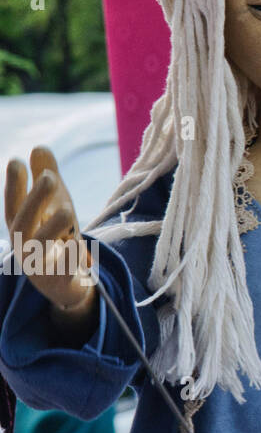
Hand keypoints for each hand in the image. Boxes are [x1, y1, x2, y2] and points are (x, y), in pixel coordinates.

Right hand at [4, 147, 96, 330]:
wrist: (65, 286)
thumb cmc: (55, 239)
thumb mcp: (53, 208)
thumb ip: (47, 179)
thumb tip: (40, 146)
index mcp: (19, 227)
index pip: (12, 204)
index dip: (13, 185)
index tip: (16, 161)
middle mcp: (23, 246)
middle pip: (24, 223)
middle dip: (35, 200)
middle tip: (50, 177)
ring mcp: (40, 266)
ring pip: (41, 247)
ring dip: (53, 227)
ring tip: (68, 209)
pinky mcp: (60, 282)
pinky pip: (64, 271)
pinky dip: (69, 259)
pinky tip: (76, 245)